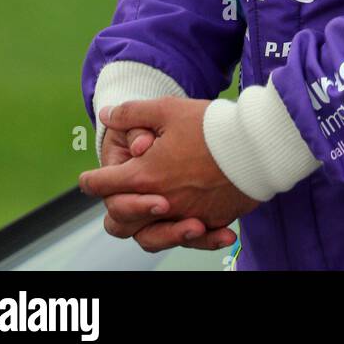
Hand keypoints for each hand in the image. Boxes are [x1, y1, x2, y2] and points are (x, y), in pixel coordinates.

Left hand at [79, 98, 259, 252]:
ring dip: (149, 225)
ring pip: (155, 234)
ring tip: (154, 212)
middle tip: (119, 196)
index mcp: (146, 176)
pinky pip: (192, 234)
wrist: (257, 144)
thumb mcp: (168, 109)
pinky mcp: (213, 219)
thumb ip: (133, 113)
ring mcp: (188, 214)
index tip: (86, 180)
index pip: (106, 184)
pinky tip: (194, 221)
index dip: (92, 181)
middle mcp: (162, 202)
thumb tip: (108, 115)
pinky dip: (189, 231)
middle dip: (117, 207)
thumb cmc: (210, 125)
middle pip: (124, 218)